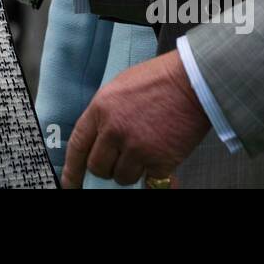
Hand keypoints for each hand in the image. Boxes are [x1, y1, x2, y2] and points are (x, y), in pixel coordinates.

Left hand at [61, 50, 209, 187]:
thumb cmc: (158, 80)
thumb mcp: (119, 88)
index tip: (71, 183)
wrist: (192, 81)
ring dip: (131, 171)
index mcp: (100, 109)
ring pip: (122, 177)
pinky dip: (154, 173)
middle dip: (106, 169)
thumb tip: (99, 139)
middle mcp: (114, 130)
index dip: (72, 169)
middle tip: (119, 161)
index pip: (78, 145)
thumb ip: (106, 114)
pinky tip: (160, 156)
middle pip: (97, 167)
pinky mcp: (159, 160)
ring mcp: (136, 147)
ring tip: (144, 152)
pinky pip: (149, 180)